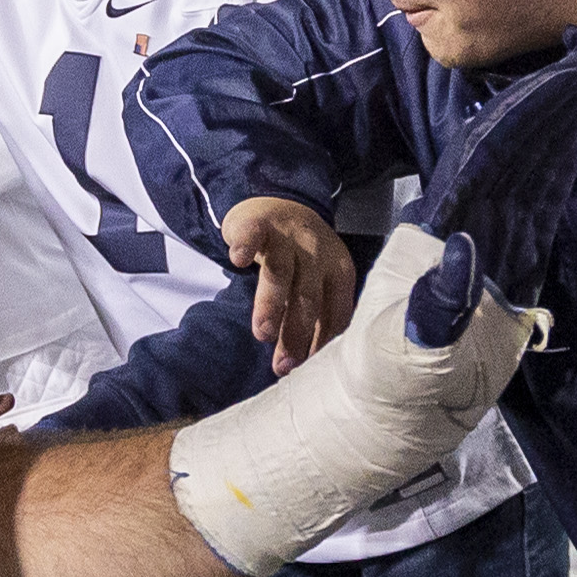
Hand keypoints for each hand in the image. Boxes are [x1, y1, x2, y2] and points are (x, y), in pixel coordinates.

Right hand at [220, 196, 355, 372]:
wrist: (283, 204)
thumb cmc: (301, 257)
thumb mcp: (319, 283)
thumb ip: (317, 317)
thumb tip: (309, 367)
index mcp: (338, 273)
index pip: (334, 313)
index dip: (321, 344)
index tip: (305, 372)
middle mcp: (318, 254)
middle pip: (308, 298)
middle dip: (296, 333)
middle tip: (284, 365)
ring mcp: (288, 237)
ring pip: (281, 272)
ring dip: (272, 303)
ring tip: (262, 332)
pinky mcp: (260, 222)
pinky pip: (252, 234)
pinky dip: (245, 246)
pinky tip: (237, 260)